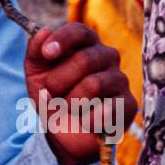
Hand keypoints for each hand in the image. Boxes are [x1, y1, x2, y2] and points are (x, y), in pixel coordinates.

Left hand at [24, 22, 136, 164]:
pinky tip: (85, 121)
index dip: (63, 40)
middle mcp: (107, 56)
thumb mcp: (36, 74)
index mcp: (85, 44)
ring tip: (67, 108)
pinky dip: (86, 120)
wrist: (61, 132)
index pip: (79, 31)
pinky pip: (107, 110)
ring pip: (94, 84)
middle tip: (49, 94)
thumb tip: (44, 32)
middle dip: (58, 81)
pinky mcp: (128, 104)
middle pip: (85, 60)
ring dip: (70, 102)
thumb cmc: (51, 95)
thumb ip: (35, 51)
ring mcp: (120, 80)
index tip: (47, 54)